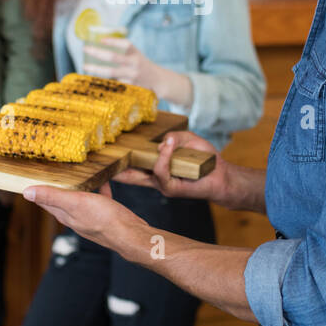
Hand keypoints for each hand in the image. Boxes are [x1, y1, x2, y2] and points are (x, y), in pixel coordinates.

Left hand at [21, 181, 144, 252]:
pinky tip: (104, 182)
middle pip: (61, 200)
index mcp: (65, 214)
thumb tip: (27, 192)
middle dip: (57, 187)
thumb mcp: (75, 202)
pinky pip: (99, 200)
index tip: (32, 178)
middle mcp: (75, 218)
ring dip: (78, 189)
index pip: (45, 201)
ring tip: (78, 175)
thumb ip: (52, 196)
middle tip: (53, 172)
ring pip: (80, 200)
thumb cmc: (104, 219)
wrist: (130, 234)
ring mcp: (90, 218)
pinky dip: (98, 191)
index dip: (38, 190)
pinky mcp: (104, 217)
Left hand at [82, 36, 156, 87]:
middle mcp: (135, 64)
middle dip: (98, 52)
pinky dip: (103, 80)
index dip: (113, 41)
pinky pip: (113, 82)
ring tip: (85, 66)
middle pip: (114, 57)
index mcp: (136, 54)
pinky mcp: (129, 86)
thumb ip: (123, 51)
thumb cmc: (142, 65)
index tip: (101, 40)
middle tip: (86, 49)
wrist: (157, 81)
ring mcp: (132, 76)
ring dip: (96, 69)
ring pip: (111, 72)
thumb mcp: (136, 55)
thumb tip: (102, 43)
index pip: (125, 44)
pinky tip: (94, 78)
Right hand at [113, 130, 233, 206]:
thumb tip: (160, 144)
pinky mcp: (170, 189)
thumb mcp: (187, 139)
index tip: (104, 152)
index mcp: (154, 166)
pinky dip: (164, 158)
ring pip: (143, 171)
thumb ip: (174, 137)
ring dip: (148, 156)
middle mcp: (154, 177)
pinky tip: (168, 147)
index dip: (117, 160)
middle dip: (115, 167)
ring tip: (159, 144)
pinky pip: (161, 172)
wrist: (222, 175)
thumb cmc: (204, 158)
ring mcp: (161, 184)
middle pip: (128, 174)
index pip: (131, 164)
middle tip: (103, 157)